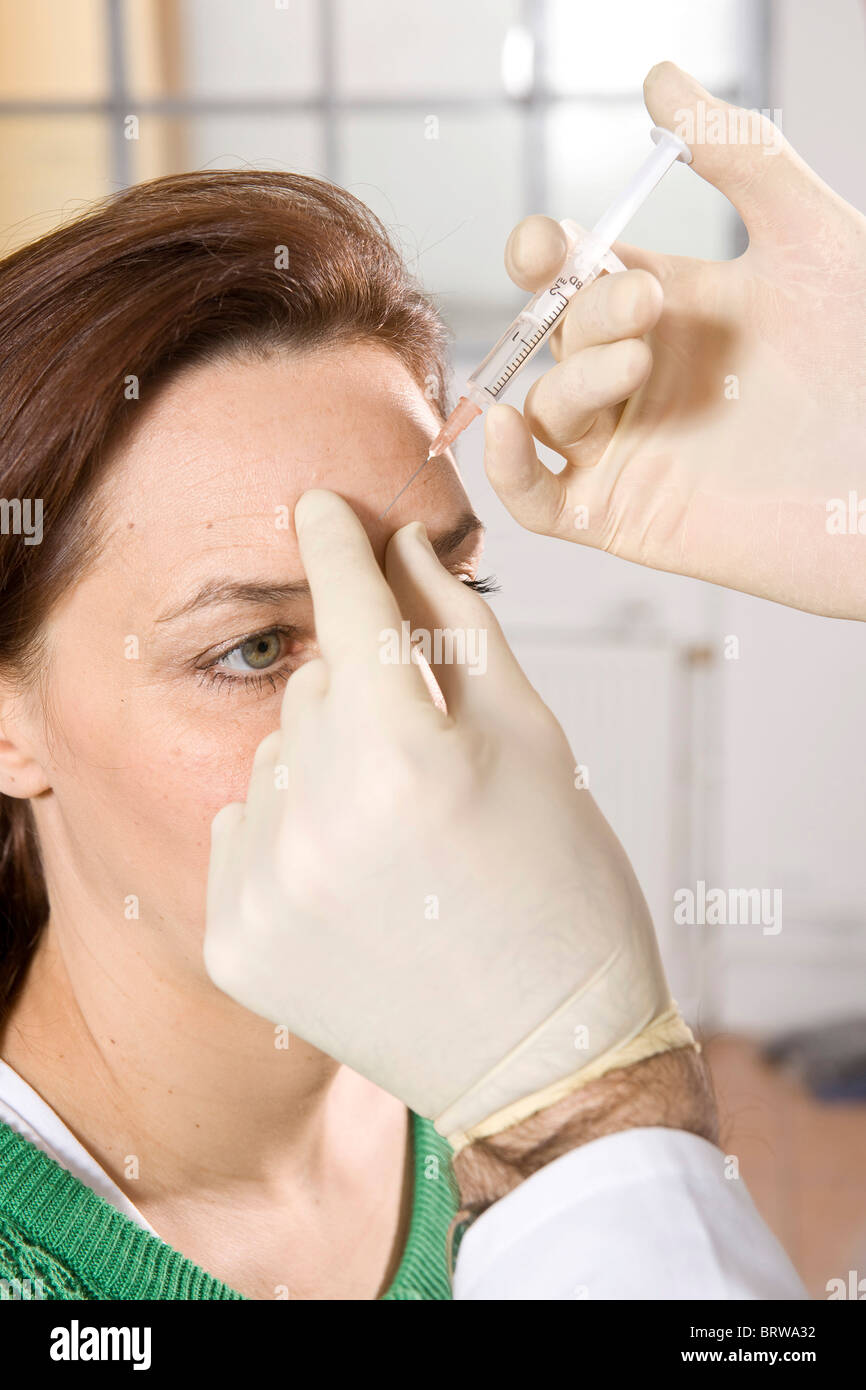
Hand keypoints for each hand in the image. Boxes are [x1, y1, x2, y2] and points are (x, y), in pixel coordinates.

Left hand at [204, 489, 689, 1145]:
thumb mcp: (534, 739)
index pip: (350, 606)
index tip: (319, 507)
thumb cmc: (563, 887)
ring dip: (326, 768)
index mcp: (405, 756)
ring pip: (275, 757)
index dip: (335, 545)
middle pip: (314, 685)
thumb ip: (458, 629)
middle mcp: (319, 818)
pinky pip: (242, 828)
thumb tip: (403, 549)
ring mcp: (267, 886)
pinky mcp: (236, 942)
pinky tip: (354, 879)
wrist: (544, 1052)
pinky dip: (288, 832)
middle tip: (426, 761)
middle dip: (362, 695)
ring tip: (398, 837)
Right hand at [485, 62, 865, 619]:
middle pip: (557, 333)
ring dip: (573, 378)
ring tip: (636, 365)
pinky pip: (533, 499)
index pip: (575, 275)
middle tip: (647, 302)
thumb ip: (739, 156)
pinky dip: (506, 468)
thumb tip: (659, 77)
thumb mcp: (810, 241)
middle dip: (584, 310)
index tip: (547, 244)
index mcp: (675, 310)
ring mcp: (628, 450)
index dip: (544, 255)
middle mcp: (642, 378)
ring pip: (546, 409)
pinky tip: (509, 431)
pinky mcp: (622, 517)